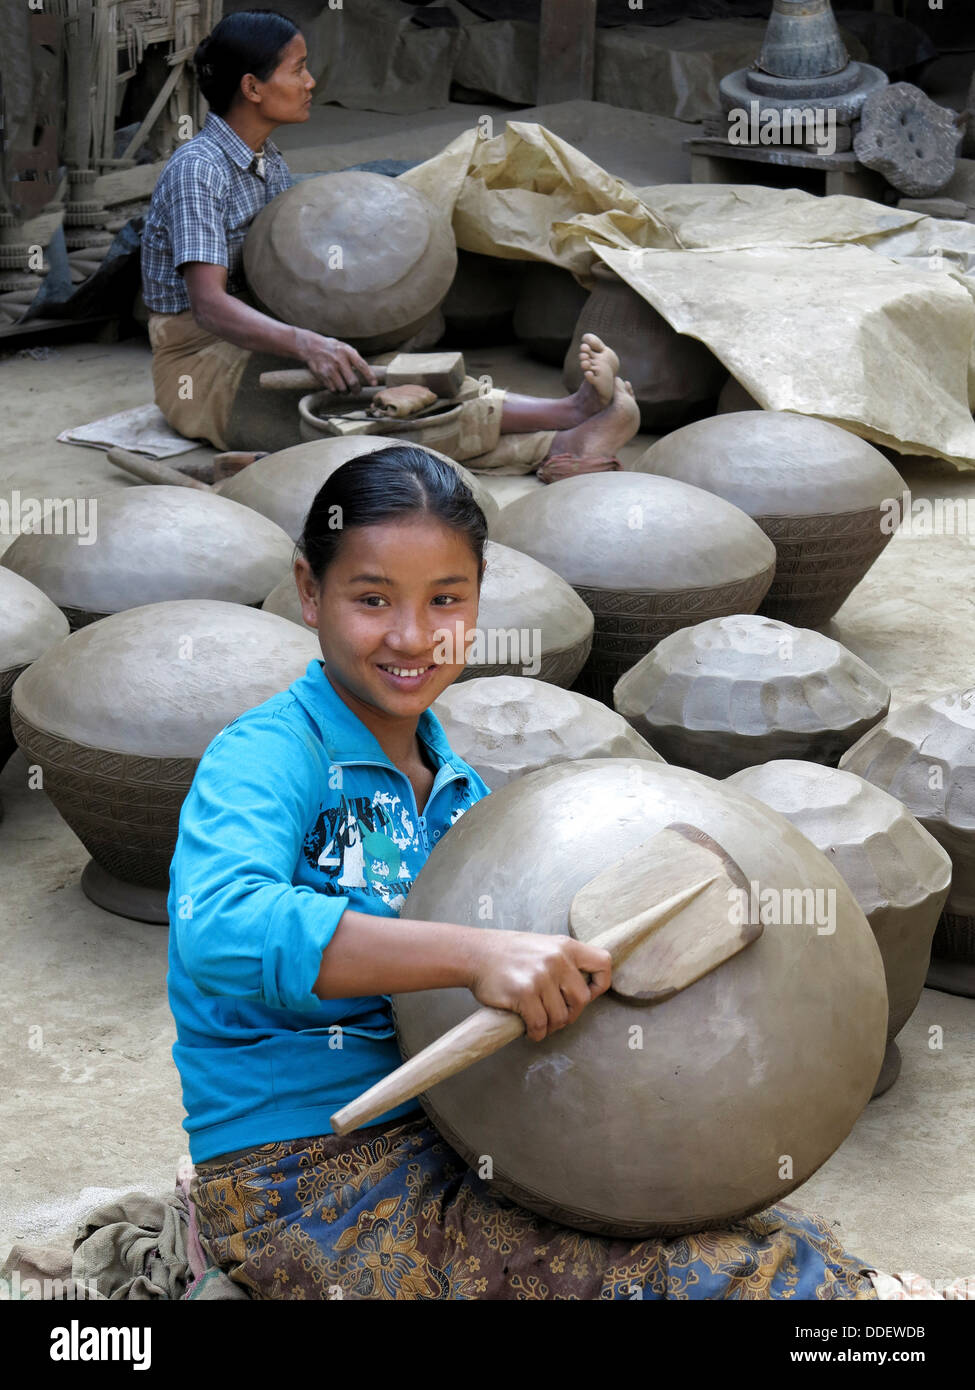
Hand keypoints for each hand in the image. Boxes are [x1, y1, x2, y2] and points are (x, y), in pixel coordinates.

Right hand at [296, 330, 377, 392]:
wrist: (312, 347)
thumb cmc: (333, 349)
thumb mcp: (345, 348)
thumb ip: (355, 359)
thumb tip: (369, 374)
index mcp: (347, 352)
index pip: (362, 366)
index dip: (369, 376)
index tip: (374, 384)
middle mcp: (339, 361)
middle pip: (353, 382)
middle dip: (357, 390)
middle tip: (357, 391)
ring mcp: (330, 369)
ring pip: (343, 389)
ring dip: (346, 392)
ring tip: (346, 388)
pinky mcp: (322, 376)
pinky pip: (334, 390)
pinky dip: (337, 392)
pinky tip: (337, 387)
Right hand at [467, 930, 611, 1041]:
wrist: (476, 954)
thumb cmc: (510, 953)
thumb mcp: (544, 946)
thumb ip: (565, 962)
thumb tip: (585, 990)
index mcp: (566, 946)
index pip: (603, 963)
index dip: (599, 984)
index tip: (587, 994)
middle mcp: (557, 959)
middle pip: (582, 999)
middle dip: (570, 1014)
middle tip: (556, 1016)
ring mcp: (540, 976)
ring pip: (560, 1016)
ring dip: (550, 1026)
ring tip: (539, 1021)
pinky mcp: (524, 993)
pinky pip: (540, 1024)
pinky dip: (536, 1033)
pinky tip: (529, 1029)